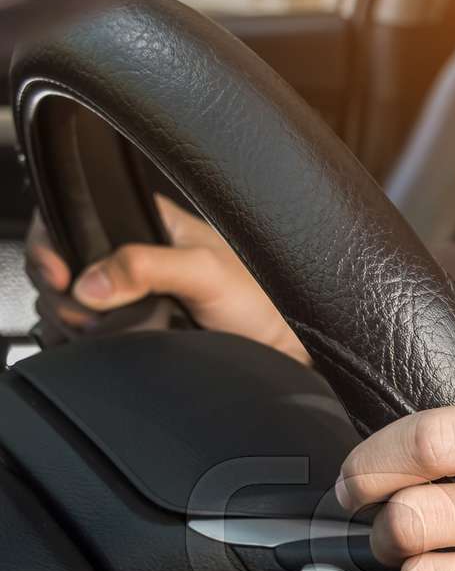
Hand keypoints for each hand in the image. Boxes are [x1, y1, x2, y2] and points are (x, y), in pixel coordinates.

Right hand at [23, 196, 307, 363]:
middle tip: (91, 312)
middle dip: (65, 291)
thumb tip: (91, 283)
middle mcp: (134, 257)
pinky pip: (88, 335)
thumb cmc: (263, 303)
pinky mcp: (131, 332)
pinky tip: (108, 345)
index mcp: (149, 224)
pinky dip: (87, 341)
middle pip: (64, 267)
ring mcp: (129, 297)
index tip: (59, 273)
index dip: (55, 242)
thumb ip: (148, 266)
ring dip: (77, 320)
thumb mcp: (206, 273)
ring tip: (109, 329)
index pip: (76, 218)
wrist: (283, 352)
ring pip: (70, 304)